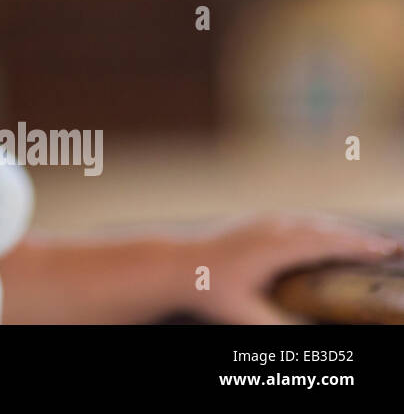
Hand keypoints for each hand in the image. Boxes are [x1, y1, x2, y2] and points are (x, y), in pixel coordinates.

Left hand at [184, 211, 402, 323]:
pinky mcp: (258, 219)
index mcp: (275, 247)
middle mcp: (272, 227)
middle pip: (326, 228)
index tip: (387, 250)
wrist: (175, 264)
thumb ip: (278, 328)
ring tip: (372, 242)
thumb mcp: (245, 315)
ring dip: (344, 229)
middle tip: (394, 247)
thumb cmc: (211, 291)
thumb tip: (309, 338)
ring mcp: (264, 220)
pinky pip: (299, 219)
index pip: (327, 243)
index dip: (359, 246)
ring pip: (314, 220)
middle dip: (361, 237)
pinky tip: (334, 233)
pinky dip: (323, 225)